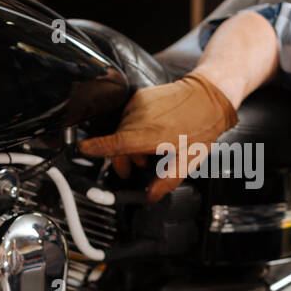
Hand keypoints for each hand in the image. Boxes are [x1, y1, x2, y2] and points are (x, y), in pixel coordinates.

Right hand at [77, 72, 237, 201]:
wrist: (209, 95)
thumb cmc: (202, 125)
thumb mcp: (188, 160)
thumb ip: (167, 180)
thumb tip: (152, 195)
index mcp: (148, 134)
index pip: (113, 143)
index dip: (94, 148)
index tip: (81, 150)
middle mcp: (139, 117)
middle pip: (116, 141)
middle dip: (120, 158)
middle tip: (132, 169)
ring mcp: (138, 104)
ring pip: (121, 129)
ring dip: (128, 144)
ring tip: (147, 153)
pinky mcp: (140, 96)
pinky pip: (128, 117)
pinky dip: (132, 129)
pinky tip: (148, 136)